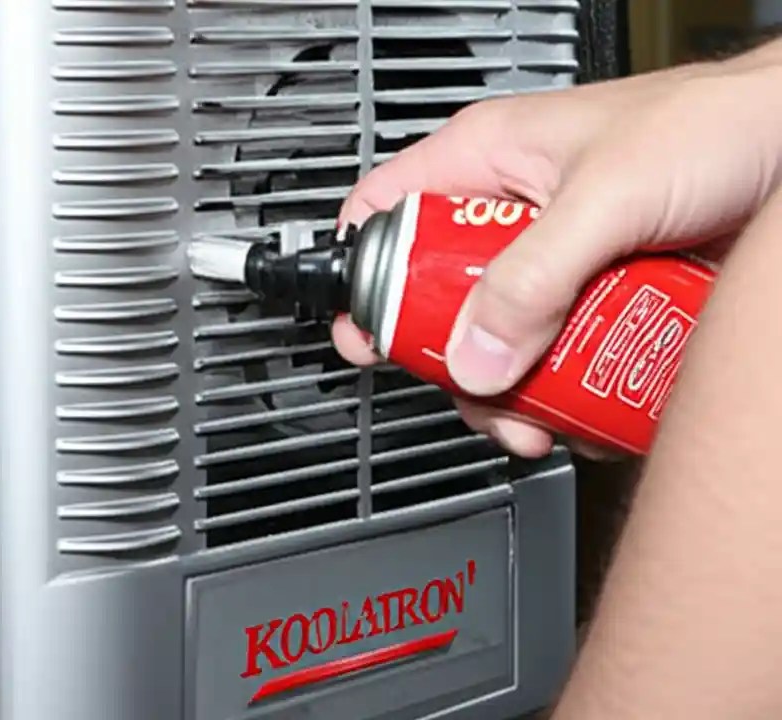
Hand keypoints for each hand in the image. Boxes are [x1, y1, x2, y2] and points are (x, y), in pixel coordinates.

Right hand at [332, 56, 781, 458]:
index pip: (385, 214)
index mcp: (486, 161)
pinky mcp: (597, 298)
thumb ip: (535, 276)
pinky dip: (563, 393)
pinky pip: (554, 357)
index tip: (368, 336)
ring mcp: (554, 262)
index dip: (362, 276)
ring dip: (511, 393)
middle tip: (480, 392)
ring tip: (544, 415)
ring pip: (495, 342)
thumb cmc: (720, 123)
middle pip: (435, 301)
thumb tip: (477, 355)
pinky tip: (586, 403)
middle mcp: (509, 214)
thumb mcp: (609, 196)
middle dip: (453, 362)